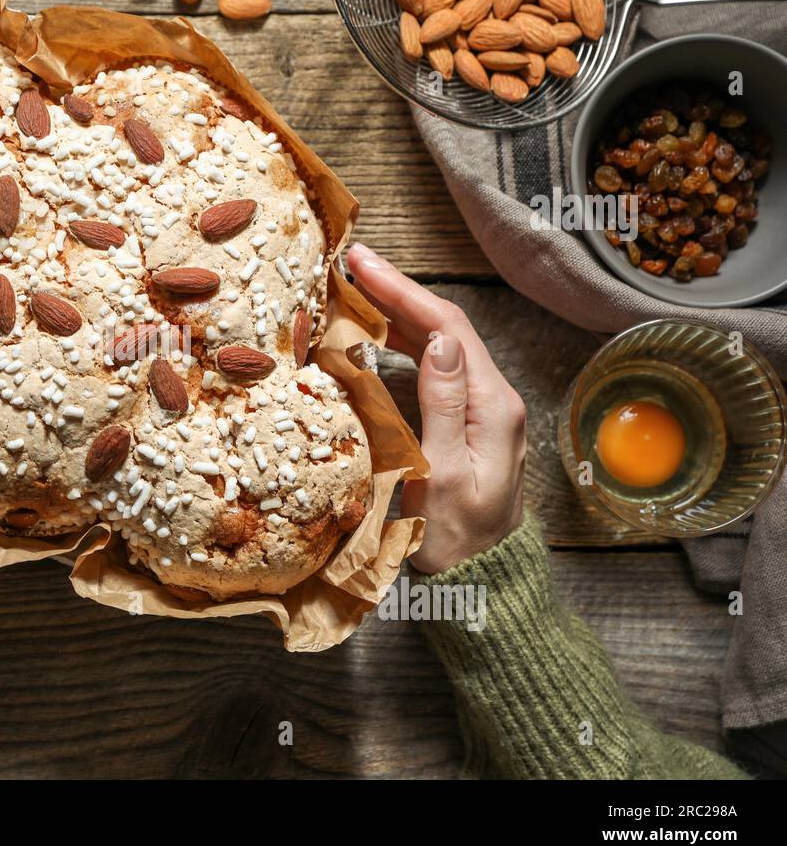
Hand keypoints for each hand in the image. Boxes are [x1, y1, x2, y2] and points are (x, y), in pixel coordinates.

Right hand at [346, 243, 526, 574]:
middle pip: (445, 328)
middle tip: (351, 264)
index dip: (403, 291)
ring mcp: (483, 410)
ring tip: (357, 291)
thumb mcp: (442, 477)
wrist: (478, 581)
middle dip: (398, 292)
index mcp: (493, 406)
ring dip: (399, 315)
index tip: (361, 264)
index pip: (447, 328)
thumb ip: (443, 407)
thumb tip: (437, 342)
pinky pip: (435, 369)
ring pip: (440, 345)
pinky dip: (404, 346)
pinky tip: (377, 339)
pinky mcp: (467, 423)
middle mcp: (494, 399)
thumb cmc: (454, 539)